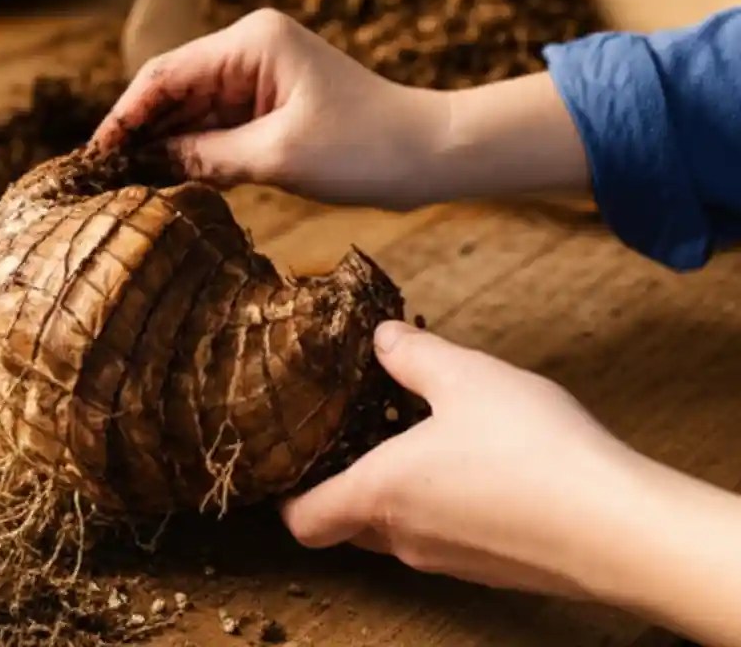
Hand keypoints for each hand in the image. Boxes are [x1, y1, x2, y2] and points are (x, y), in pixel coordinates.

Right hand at [92, 9, 447, 208]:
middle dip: (138, 132)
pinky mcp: (270, 107)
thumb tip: (150, 165)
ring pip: (190, 112)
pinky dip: (193, 153)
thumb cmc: (365, 147)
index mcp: (251, 43)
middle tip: (100, 179)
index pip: (164, 75)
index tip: (93, 155)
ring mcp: (260, 79)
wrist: (429, 155)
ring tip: (125, 186)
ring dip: (162, 146)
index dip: (123, 116)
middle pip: (172, 91)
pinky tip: (166, 182)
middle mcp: (250, 52)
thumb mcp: (277, 157)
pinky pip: (216, 128)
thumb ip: (206, 157)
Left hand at [281, 320, 641, 598]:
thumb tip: (382, 338)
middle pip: (347, 525)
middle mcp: (404, 539)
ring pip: (401, 530)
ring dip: (403, 492)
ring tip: (430, 439)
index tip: (297, 460)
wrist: (618, 529)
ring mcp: (448, 562)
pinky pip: (448, 538)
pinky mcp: (492, 570)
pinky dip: (448, 507)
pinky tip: (484, 467)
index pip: (302, 520)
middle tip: (363, 434)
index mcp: (378, 494)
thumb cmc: (532, 450)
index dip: (289, 495)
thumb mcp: (465, 376)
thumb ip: (413, 354)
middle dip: (347, 484)